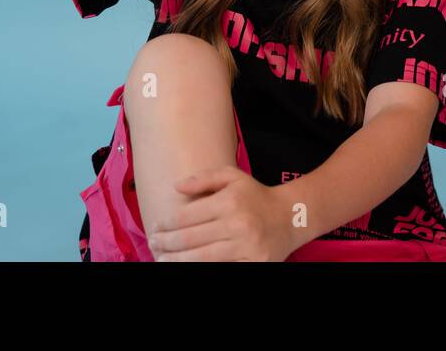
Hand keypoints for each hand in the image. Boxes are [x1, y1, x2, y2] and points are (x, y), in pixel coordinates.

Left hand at [147, 166, 300, 261]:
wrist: (291, 217)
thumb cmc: (255, 196)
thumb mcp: (234, 177)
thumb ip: (204, 178)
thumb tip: (176, 186)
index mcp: (229, 201)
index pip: (186, 216)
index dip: (165, 223)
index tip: (155, 227)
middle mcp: (237, 223)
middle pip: (189, 239)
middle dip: (165, 243)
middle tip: (153, 245)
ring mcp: (246, 246)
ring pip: (201, 258)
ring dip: (176, 260)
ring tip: (162, 259)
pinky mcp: (253, 263)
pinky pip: (220, 268)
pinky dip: (200, 267)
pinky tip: (186, 265)